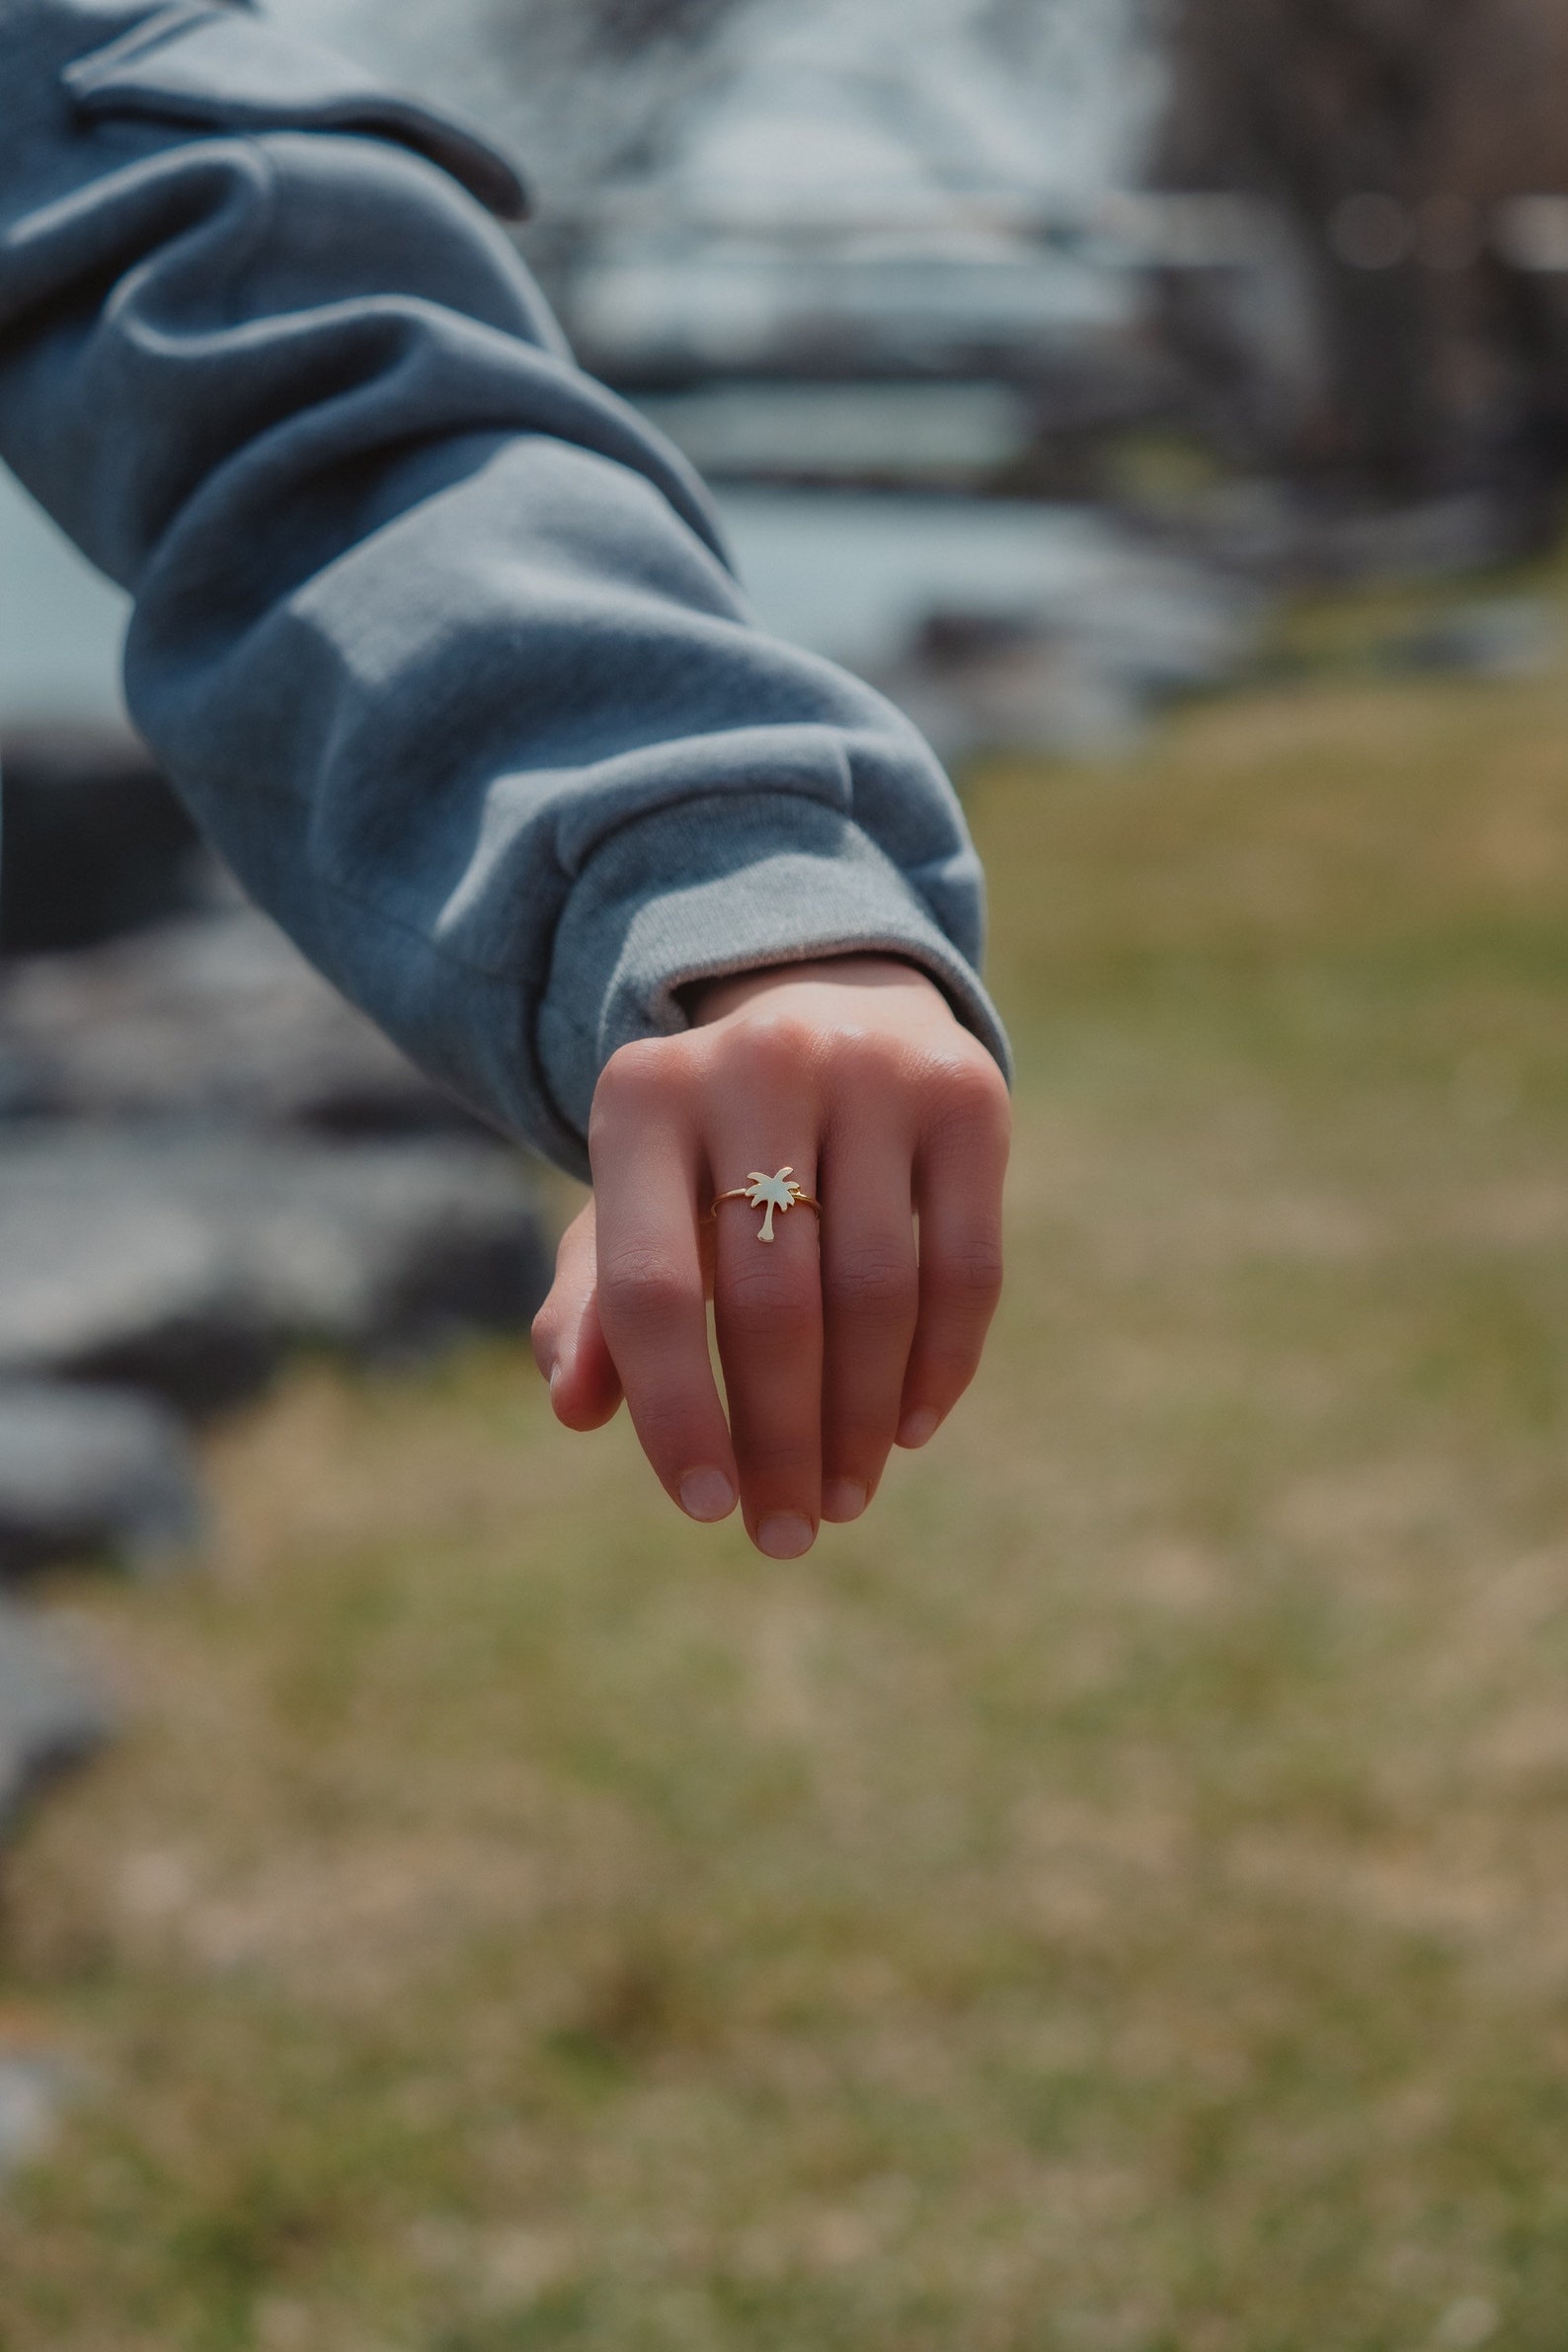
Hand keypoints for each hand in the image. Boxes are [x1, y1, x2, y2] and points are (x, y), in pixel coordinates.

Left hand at [531, 956, 1009, 1557]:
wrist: (824, 1008)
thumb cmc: (707, 1151)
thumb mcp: (633, 1210)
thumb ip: (593, 1308)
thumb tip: (574, 1408)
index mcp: (643, 1096)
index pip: (652, 1289)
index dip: (677, 1413)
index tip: (705, 1509)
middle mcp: (757, 1065)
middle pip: (773, 1302)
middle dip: (782, 1439)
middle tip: (788, 1532)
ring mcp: (872, 1070)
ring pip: (877, 1291)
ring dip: (862, 1419)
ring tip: (844, 1497)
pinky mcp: (967, 1093)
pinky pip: (966, 1264)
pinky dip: (941, 1363)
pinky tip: (910, 1427)